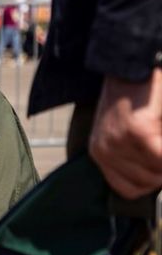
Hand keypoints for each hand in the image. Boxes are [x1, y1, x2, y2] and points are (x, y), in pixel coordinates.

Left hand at [89, 69, 161, 198]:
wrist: (128, 64)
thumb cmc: (133, 96)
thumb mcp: (122, 130)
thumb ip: (133, 154)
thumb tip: (155, 175)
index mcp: (99, 153)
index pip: (127, 189)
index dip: (152, 182)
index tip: (159, 168)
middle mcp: (104, 151)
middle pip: (147, 183)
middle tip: (160, 149)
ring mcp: (119, 143)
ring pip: (157, 173)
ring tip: (159, 135)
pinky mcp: (138, 132)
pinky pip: (161, 158)